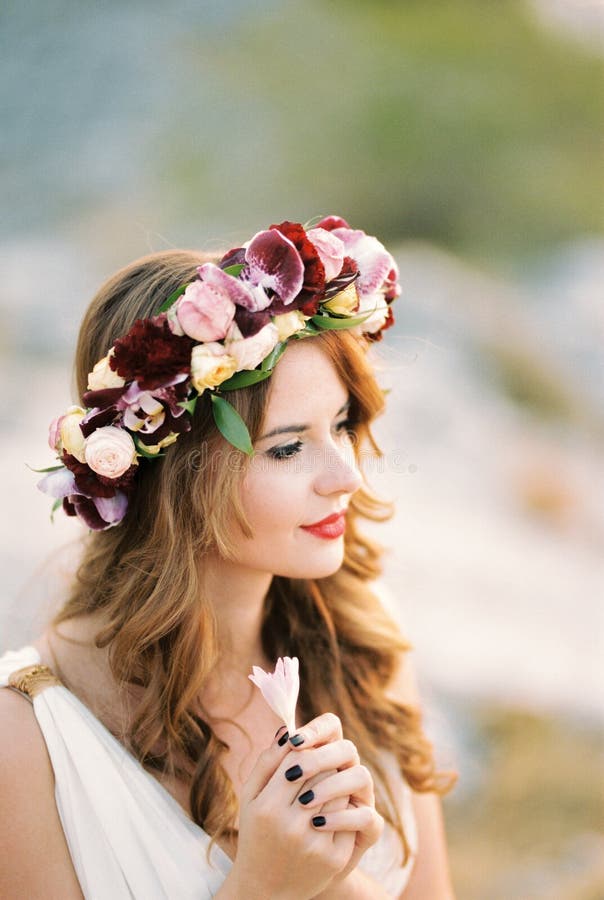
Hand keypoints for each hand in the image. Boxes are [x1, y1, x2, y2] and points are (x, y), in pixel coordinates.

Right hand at [233, 714, 358, 898]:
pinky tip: (333, 808)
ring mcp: (315, 843)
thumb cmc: (256, 834)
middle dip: (323, 762)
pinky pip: (349, 816)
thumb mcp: (250, 798)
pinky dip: (344, 807)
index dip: (305, 749)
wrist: (265, 889)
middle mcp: (292, 826)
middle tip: (321, 761)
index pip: (299, 759)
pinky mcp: (335, 857)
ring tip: (327, 782)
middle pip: (322, 772)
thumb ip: (267, 762)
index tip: (305, 748)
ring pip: (339, 790)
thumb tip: (288, 729)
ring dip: (336, 781)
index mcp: (268, 808)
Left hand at [287, 714, 384, 890]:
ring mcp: (360, 798)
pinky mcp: (369, 827)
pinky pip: (367, 816)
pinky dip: (342, 818)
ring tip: (303, 802)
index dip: (315, 729)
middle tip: (293, 775)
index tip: (294, 742)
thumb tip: (282, 732)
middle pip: (346, 748)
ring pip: (361, 776)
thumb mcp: (268, 795)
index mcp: (324, 756)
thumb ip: (272, 763)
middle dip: (320, 758)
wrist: (288, 875)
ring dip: (332, 786)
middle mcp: (346, 772)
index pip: (330, 726)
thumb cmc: (277, 826)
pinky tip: (316, 824)